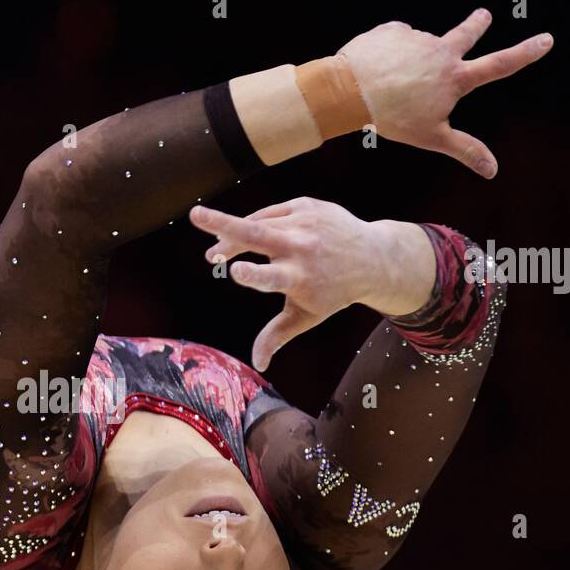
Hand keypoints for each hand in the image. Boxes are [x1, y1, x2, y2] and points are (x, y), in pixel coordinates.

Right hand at [189, 199, 431, 370]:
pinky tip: (245, 237)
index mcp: (299, 278)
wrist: (373, 258)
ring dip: (229, 231)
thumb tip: (257, 364)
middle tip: (196, 216)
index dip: (254, 274)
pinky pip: (270, 214)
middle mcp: (300, 247)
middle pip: (257, 234)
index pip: (273, 277)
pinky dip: (255, 224)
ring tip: (210, 242)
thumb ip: (277, 335)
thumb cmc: (333, 291)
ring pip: (257, 222)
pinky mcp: (305, 205)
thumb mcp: (307, 316)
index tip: (235, 270)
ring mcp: (304, 222)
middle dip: (225, 227)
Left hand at [337, 9, 552, 177]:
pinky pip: (394, 43)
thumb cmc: (392, 118)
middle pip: (467, 33)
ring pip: (419, 49)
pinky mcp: (392, 31)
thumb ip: (465, 150)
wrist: (349, 90)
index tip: (546, 39)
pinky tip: (375, 69)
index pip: (500, 64)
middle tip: (484, 15)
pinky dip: (387, 55)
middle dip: (478, 24)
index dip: (526, 52)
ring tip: (390, 83)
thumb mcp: (432, 137)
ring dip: (410, 61)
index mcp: (455, 77)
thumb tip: (493, 171)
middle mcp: (441, 52)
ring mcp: (417, 38)